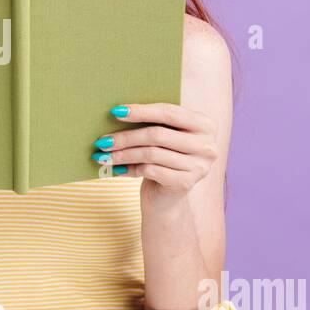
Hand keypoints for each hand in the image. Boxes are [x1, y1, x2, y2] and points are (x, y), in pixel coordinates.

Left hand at [94, 102, 218, 198]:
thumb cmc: (162, 159)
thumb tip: (117, 111)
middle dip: (126, 137)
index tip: (116, 111)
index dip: (141, 111)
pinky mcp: (185, 184)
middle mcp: (207, 145)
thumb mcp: (163, 137)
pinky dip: (129, 168)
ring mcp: (199, 166)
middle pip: (158, 134)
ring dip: (123, 154)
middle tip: (102, 140)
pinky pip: (150, 170)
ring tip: (103, 155)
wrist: (167, 198)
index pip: (169, 112)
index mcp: (204, 125)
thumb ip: (152, 122)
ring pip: (151, 154)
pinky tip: (116, 169)